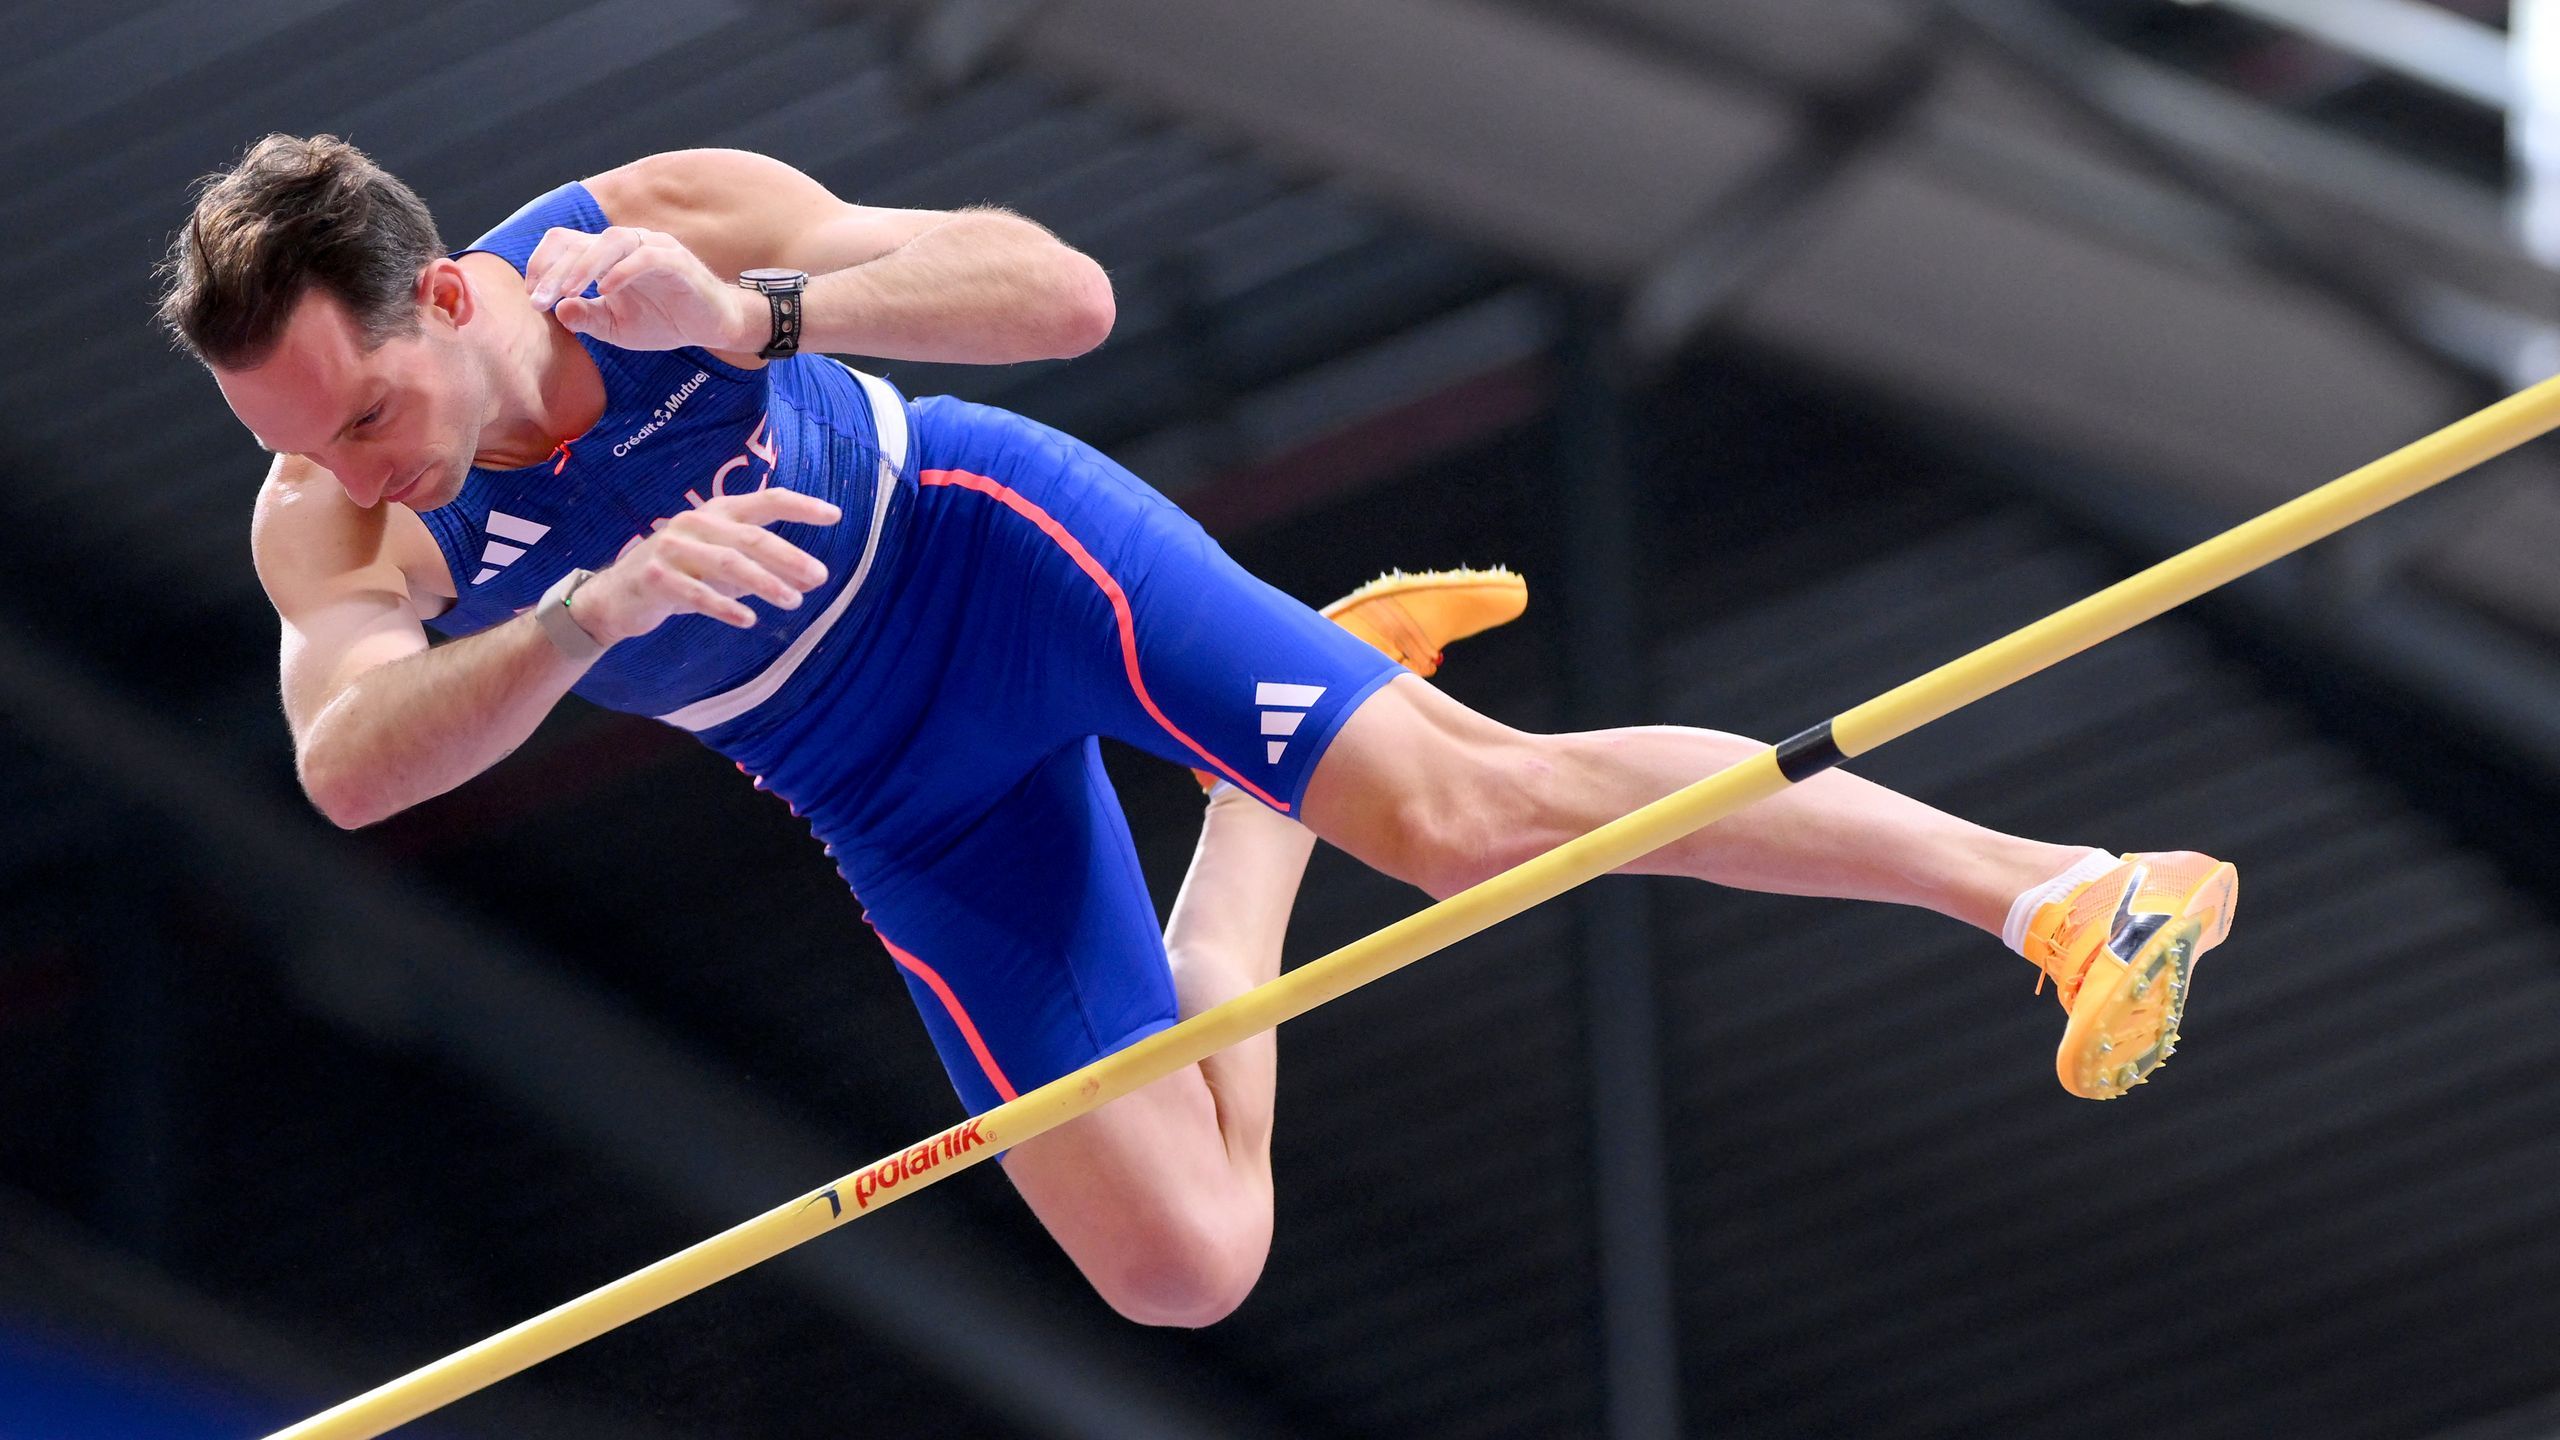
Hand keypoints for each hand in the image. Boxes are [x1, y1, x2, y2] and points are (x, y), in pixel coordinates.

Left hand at [524, 225, 763, 352]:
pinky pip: (646, 257)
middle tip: (541, 301)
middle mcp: (626, 244)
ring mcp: (652, 248)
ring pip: (610, 241)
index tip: (533, 297)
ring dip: (584, 266)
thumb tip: (558, 309)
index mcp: (607, 255)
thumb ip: (587, 318)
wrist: (712, 326)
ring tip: (569, 292)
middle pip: (580, 241)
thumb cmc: (664, 321)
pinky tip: (605, 291)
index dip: (542, 265)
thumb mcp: (616, 327)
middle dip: (554, 272)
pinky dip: (623, 271)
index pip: (564, 243)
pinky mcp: (677, 261)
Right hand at [572, 488, 842, 643]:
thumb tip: (811, 578)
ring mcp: (672, 548)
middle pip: (751, 537)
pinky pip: (696, 592)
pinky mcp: (655, 577)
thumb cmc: (680, 577)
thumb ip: (762, 568)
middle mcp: (695, 523)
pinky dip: (724, 606)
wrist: (617, 598)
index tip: (835, 515)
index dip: (800, 507)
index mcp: (716, 513)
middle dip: (789, 556)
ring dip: (765, 583)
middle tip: (820, 577)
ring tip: (793, 601)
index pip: (766, 502)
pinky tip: (749, 619)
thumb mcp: (723, 569)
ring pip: (728, 563)